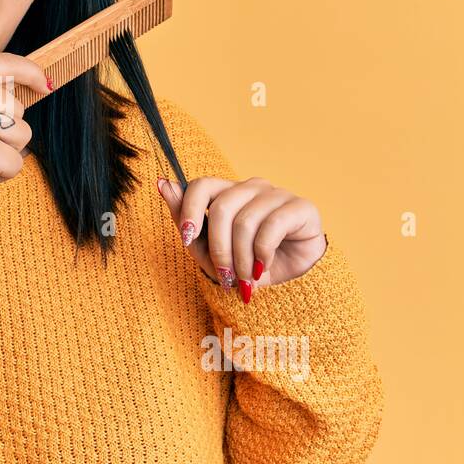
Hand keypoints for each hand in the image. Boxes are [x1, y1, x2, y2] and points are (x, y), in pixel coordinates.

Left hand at [156, 176, 327, 303]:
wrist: (289, 279)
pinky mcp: (301, 207)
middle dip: (219, 249)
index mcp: (228, 192)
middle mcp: (251, 187)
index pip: (201, 185)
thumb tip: (162, 183)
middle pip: (222, 208)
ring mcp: (277, 194)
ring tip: (246, 278)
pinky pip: (271, 227)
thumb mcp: (208, 251)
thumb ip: (186, 220)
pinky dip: (263, 254)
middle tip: (224, 276)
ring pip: (245, 221)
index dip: (189, 210)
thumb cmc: (245, 262)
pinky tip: (264, 266)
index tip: (186, 239)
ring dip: (242, 259)